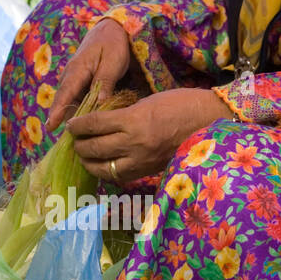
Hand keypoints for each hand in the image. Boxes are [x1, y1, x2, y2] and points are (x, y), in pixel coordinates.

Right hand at [46, 16, 131, 129]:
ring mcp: (74, 80)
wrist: (111, 31)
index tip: (50, 127)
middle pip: (64, 102)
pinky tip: (85, 124)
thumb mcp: (112, 62)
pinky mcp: (79, 84)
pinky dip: (79, 111)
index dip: (57, 112)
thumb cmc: (113, 44)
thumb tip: (99, 104)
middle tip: (68, 141)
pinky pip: (76, 100)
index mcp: (77, 70)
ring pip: (70, 103)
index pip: (64, 94)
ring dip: (72, 117)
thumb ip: (105, 83)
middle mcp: (70, 76)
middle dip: (63, 120)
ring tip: (76, 137)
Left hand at [67, 88, 234, 183]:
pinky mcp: (149, 171)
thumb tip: (101, 122)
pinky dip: (107, 172)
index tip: (70, 125)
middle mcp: (135, 144)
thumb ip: (124, 114)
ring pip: (103, 168)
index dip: (78, 125)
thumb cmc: (181, 104)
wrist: (210, 122)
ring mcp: (142, 161)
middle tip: (74, 140)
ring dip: (89, 162)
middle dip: (79, 145)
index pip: (94, 125)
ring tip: (84, 155)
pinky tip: (103, 166)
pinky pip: (120, 177)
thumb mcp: (147, 102)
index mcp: (133, 121)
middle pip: (94, 148)